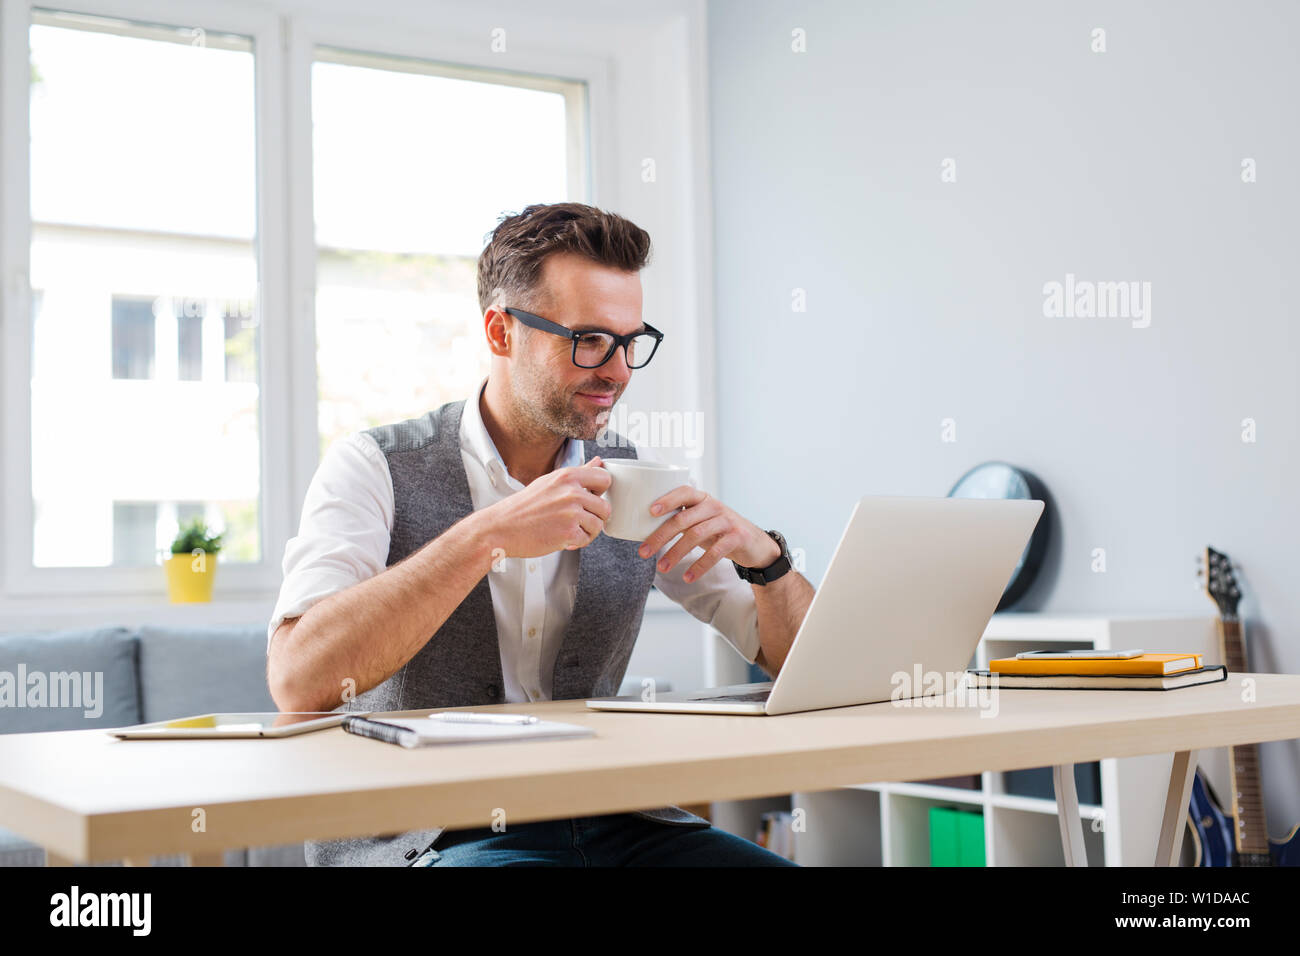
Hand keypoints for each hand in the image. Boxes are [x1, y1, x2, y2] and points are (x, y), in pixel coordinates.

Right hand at [479, 456, 611, 557]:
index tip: (590, 499)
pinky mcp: (568, 533)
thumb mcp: (550, 481)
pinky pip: (586, 539)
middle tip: (578, 521)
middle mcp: (571, 492)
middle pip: (605, 507)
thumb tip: (599, 462)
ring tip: (569, 530)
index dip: (601, 492)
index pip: (605, 479)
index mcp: (568, 476)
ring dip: (586, 532)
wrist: (501, 527)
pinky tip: (562, 538)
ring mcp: (571, 513)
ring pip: (598, 526)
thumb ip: (579, 472)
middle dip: (595, 517)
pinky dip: (576, 542)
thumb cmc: (524, 505)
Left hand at [635, 485, 780, 582]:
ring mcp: (726, 521)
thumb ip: (682, 520)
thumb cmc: (720, 531)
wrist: (755, 543)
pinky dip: (700, 566)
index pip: (683, 492)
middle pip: (683, 519)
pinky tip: (688, 577)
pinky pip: (715, 552)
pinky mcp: (737, 537)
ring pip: (696, 535)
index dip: (667, 500)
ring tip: (662, 568)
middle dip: (660, 536)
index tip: (650, 511)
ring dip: (676, 553)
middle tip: (643, 552)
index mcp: (702, 499)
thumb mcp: (702, 521)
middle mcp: (714, 506)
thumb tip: (646, 530)